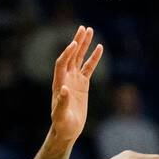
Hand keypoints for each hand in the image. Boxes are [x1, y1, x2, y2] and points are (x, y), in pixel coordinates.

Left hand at [49, 26, 102, 143]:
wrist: (67, 129)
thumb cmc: (62, 124)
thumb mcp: (61, 116)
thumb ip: (62, 103)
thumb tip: (64, 89)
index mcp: (59, 83)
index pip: (62, 63)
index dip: (67, 54)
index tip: (74, 44)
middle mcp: (66, 78)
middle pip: (71, 56)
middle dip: (77, 42)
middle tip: (83, 29)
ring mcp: (75, 79)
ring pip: (79, 58)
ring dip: (84, 45)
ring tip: (89, 30)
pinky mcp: (83, 84)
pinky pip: (88, 68)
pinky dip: (94, 58)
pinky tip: (99, 48)